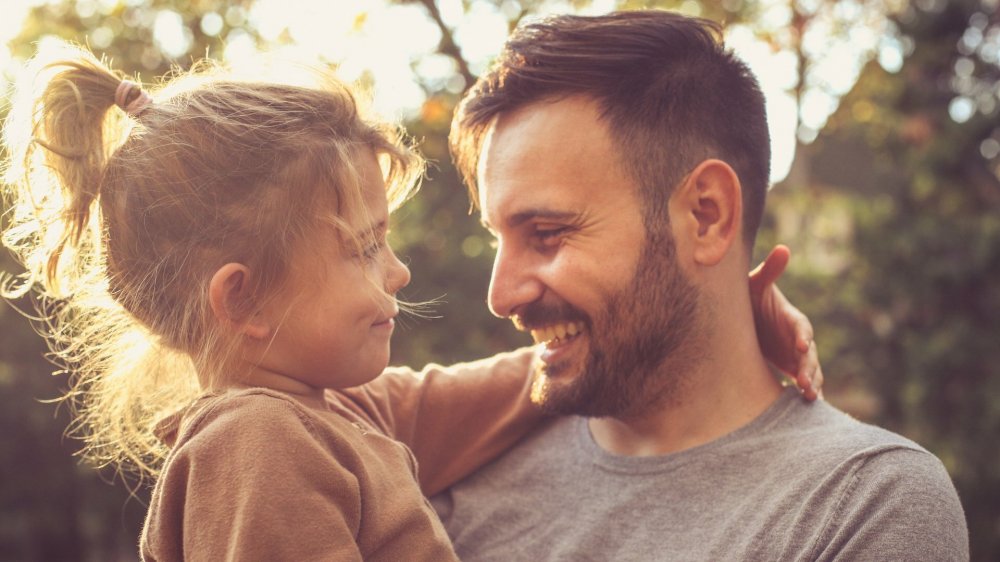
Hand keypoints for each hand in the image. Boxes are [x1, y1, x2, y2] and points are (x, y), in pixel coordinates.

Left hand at [748, 245, 822, 400]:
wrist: (742, 316)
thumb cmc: (749, 296)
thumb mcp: (756, 284)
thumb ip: (770, 271)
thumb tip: (783, 248)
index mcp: (790, 317)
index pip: (801, 326)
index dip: (803, 336)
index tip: (802, 346)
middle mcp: (796, 337)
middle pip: (809, 354)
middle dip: (809, 368)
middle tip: (805, 383)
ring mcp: (794, 354)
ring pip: (809, 370)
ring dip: (811, 383)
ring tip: (809, 398)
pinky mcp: (788, 366)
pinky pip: (801, 381)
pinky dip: (805, 392)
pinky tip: (806, 407)